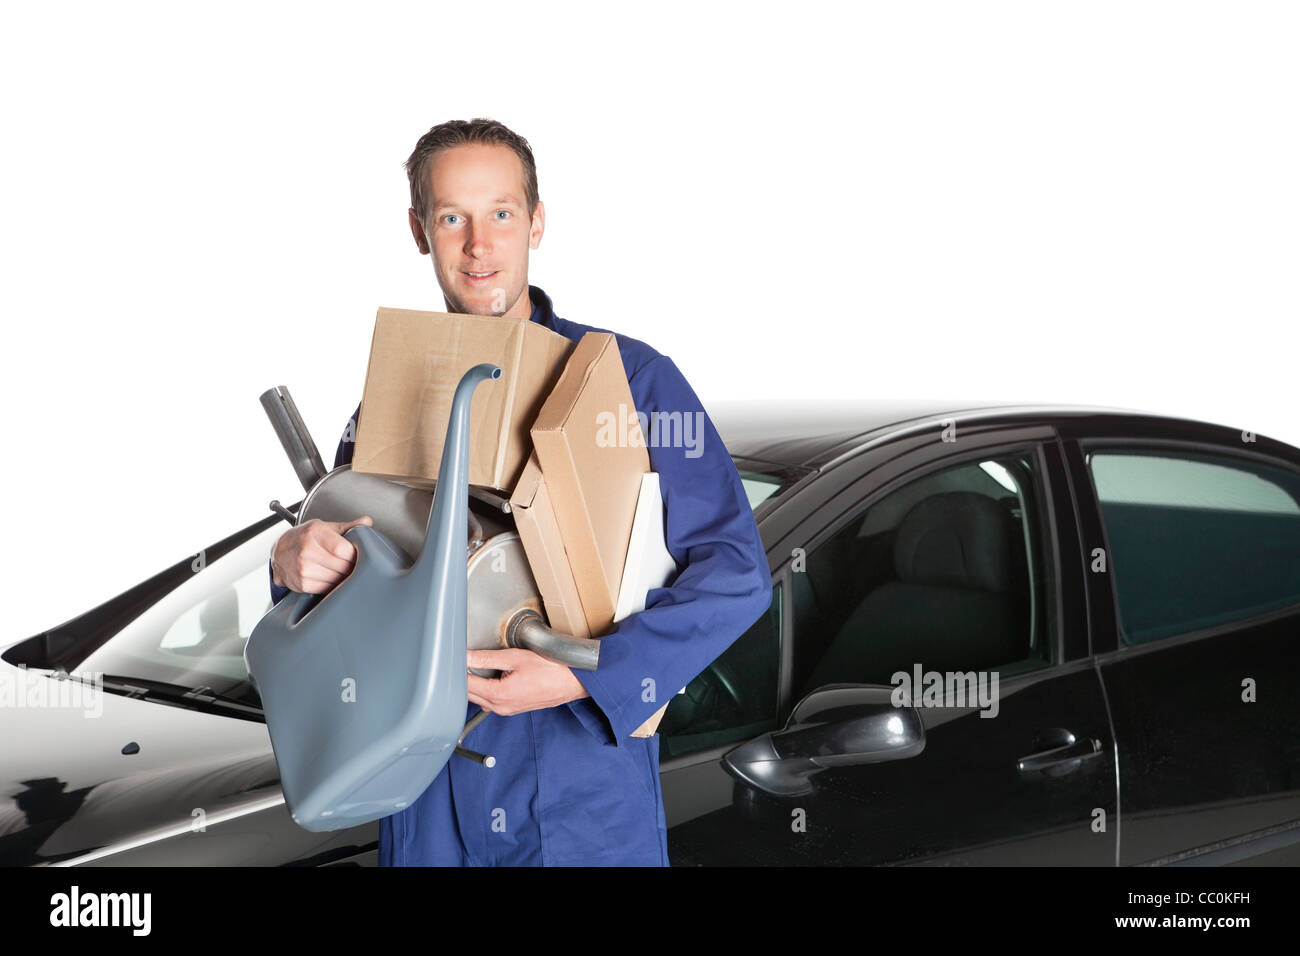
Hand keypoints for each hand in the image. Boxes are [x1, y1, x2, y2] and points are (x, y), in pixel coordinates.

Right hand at [270, 515, 372, 592]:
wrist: (279, 552)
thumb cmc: (305, 538)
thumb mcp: (325, 527)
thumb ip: (348, 526)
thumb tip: (367, 521)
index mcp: (315, 532)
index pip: (344, 550)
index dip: (354, 554)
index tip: (356, 554)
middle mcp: (307, 550)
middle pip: (342, 566)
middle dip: (350, 566)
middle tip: (349, 563)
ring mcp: (303, 568)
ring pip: (336, 579)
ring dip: (342, 576)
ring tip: (337, 568)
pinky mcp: (302, 584)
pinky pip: (327, 588)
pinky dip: (332, 584)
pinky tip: (328, 575)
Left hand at [466, 648, 590, 715]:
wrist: (573, 682)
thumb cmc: (551, 669)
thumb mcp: (515, 657)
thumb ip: (486, 658)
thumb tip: (465, 656)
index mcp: (499, 695)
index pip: (466, 684)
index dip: (456, 671)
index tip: (451, 659)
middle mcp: (500, 707)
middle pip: (469, 695)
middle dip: (462, 679)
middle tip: (459, 661)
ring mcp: (507, 710)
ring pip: (479, 699)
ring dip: (474, 685)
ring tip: (473, 667)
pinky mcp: (513, 709)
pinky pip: (491, 702)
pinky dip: (485, 690)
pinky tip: (489, 677)